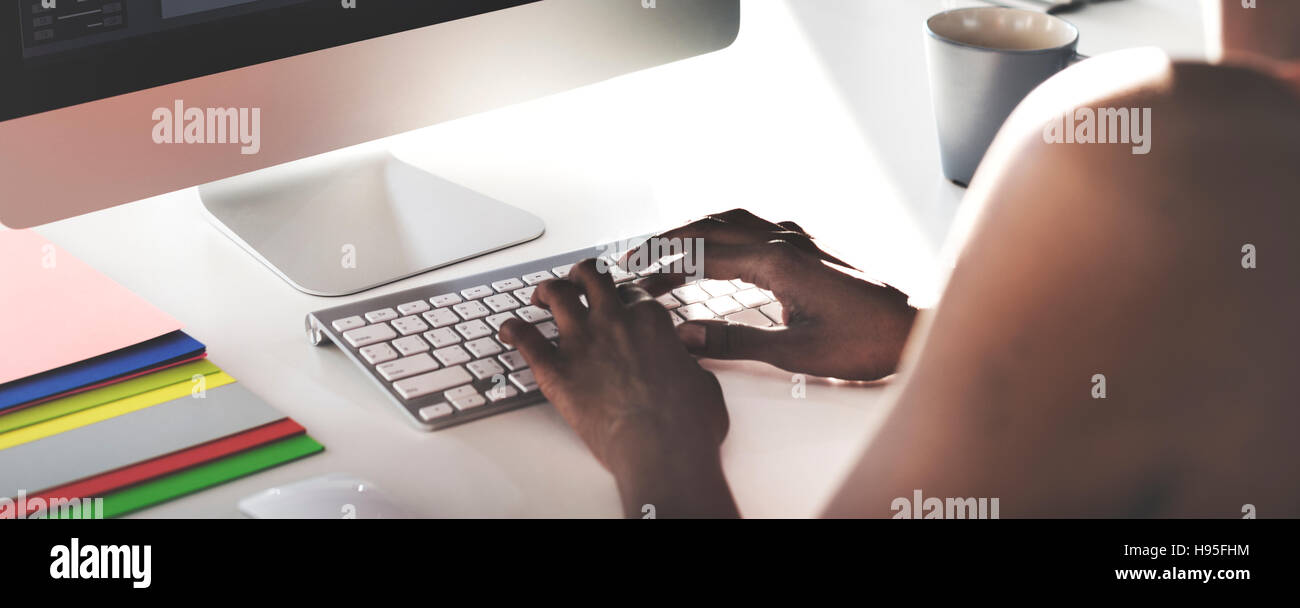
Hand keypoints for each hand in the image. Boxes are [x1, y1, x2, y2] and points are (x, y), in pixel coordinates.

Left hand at [499, 259, 738, 517]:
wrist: (663, 452)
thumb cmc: (688, 425)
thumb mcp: (702, 382)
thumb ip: (686, 364)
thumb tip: (685, 367)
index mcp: (651, 320)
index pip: (632, 293)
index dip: (626, 298)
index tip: (621, 306)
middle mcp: (614, 321)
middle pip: (591, 276)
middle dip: (581, 275)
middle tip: (575, 285)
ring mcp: (582, 342)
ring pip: (555, 293)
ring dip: (545, 290)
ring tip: (539, 298)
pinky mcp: (556, 370)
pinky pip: (524, 338)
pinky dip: (512, 330)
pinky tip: (508, 331)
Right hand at [623, 209, 917, 380]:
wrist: (914, 330)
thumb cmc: (865, 342)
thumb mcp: (796, 353)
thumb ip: (736, 343)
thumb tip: (685, 337)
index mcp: (778, 261)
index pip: (704, 254)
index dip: (662, 262)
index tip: (631, 272)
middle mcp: (786, 240)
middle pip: (712, 228)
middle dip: (668, 241)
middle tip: (632, 258)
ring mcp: (800, 239)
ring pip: (732, 220)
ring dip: (694, 231)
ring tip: (663, 249)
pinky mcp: (810, 247)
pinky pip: (754, 226)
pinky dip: (722, 231)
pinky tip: (716, 249)